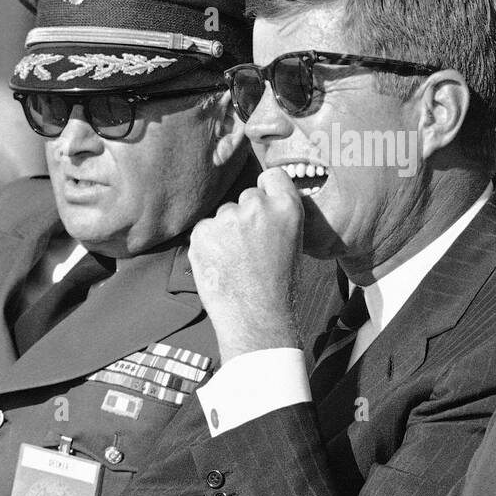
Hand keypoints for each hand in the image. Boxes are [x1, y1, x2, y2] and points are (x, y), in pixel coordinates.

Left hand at [188, 167, 303, 361]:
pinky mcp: (203, 232)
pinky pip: (204, 230)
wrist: (257, 319)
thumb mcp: (293, 243)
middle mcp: (258, 206)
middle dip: (245, 216)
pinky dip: (208, 245)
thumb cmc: (278, 287)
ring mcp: (228, 218)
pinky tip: (221, 266)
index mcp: (287, 207)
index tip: (264, 205)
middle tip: (251, 249)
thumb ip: (277, 216)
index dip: (267, 190)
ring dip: (225, 232)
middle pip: (246, 197)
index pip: (272, 176)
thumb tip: (258, 201)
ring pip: (223, 215)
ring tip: (236, 263)